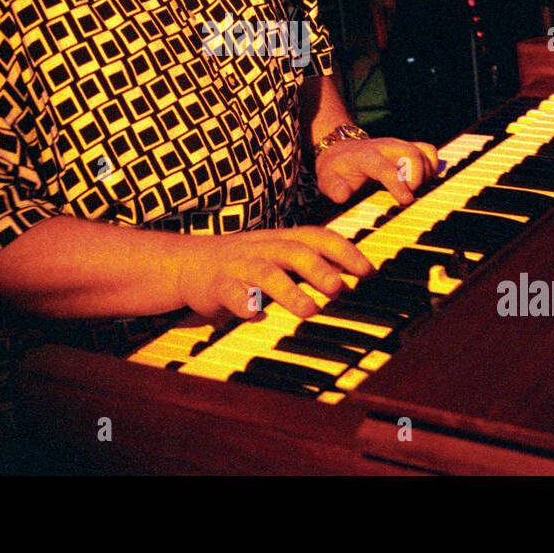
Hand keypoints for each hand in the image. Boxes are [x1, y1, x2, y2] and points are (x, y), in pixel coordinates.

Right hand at [175, 226, 374, 319]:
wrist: (186, 263)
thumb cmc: (243, 262)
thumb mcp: (277, 254)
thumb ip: (310, 261)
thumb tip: (352, 275)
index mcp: (280, 239)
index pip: (317, 237)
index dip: (344, 251)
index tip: (367, 271)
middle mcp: (262, 248)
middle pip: (293, 251)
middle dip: (318, 268)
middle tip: (340, 288)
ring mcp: (239, 266)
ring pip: (265, 273)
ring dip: (290, 291)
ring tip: (310, 310)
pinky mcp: (217, 286)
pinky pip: (231, 293)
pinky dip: (245, 304)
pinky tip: (257, 315)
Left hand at [315, 137, 439, 205]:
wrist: (341, 150)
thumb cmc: (337, 170)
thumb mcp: (327, 180)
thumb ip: (334, 189)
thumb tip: (343, 195)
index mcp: (365, 156)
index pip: (385, 168)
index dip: (398, 184)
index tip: (406, 200)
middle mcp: (385, 147)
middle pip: (412, 155)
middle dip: (417, 179)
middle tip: (409, 198)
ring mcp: (399, 145)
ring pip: (424, 153)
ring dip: (426, 175)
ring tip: (415, 191)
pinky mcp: (408, 146)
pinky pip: (429, 151)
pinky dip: (432, 167)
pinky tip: (423, 182)